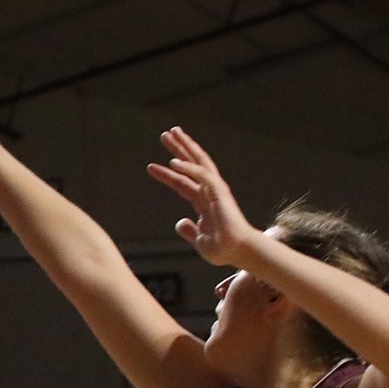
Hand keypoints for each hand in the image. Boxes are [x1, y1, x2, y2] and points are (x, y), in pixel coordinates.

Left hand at [146, 127, 262, 266]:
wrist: (238, 253)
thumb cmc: (222, 249)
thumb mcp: (199, 240)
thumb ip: (190, 230)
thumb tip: (180, 222)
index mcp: (203, 202)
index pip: (182, 183)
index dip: (167, 175)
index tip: (150, 167)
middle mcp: (209, 192)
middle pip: (192, 164)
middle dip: (179, 148)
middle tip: (166, 134)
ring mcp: (215, 190)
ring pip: (198, 162)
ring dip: (184, 147)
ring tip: (170, 133)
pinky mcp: (220, 193)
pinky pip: (203, 176)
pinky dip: (189, 167)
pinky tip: (173, 162)